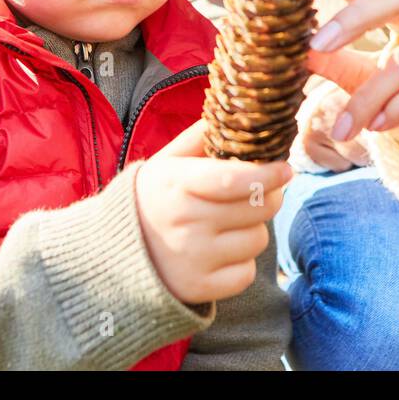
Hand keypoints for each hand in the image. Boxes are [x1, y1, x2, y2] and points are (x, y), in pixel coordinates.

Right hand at [134, 120, 293, 304]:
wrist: (113, 252)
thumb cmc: (152, 198)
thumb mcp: (167, 162)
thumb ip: (201, 136)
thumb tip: (241, 112)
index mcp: (177, 184)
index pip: (234, 179)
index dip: (267, 173)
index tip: (285, 169)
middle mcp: (186, 222)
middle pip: (258, 208)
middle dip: (269, 196)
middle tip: (259, 192)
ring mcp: (194, 258)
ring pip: (258, 240)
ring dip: (253, 229)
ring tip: (229, 223)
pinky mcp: (201, 288)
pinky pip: (246, 273)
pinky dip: (241, 262)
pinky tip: (221, 251)